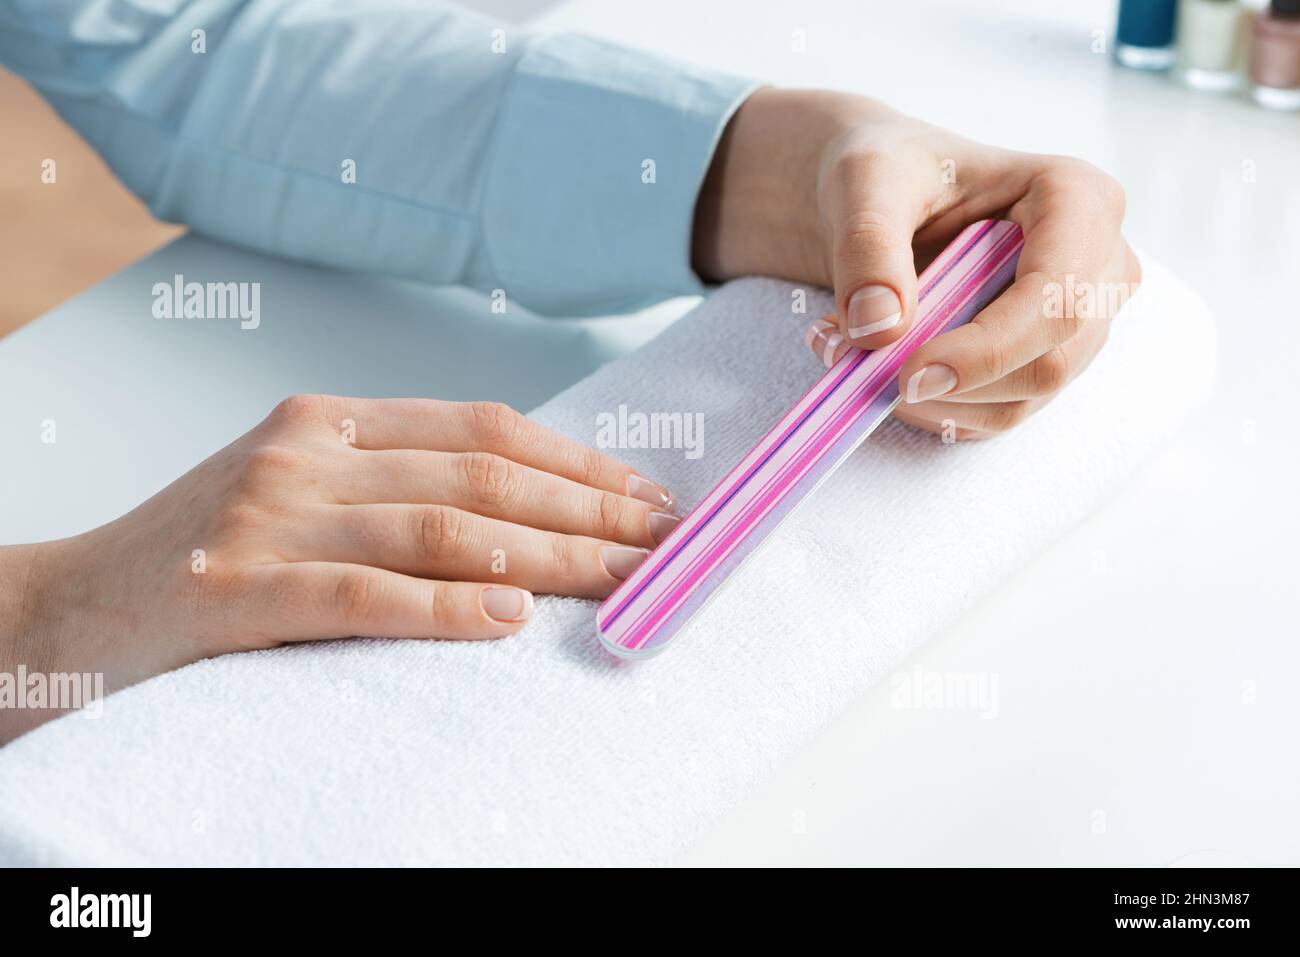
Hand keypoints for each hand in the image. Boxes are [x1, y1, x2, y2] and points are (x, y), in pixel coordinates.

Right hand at [0, 396, 677, 738]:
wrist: (73, 603)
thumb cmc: (205, 552)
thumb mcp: (302, 492)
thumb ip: (395, 489)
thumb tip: (530, 516)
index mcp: (332, 421)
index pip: (483, 428)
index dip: (577, 460)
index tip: (645, 495)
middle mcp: (308, 453)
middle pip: (481, 476)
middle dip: (587, 510)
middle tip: (663, 541)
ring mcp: (270, 516)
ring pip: (443, 528)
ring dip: (549, 556)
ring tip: (622, 579)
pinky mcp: (237, 589)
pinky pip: (363, 593)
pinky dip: (445, 606)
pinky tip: (511, 618)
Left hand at [693, 89, 1139, 438]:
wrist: (887, 195)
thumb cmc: (890, 171)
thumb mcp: (864, 183)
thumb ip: (866, 247)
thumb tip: (878, 328)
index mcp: (1077, 198)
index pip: (1056, 299)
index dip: (986, 350)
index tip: (907, 375)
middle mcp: (1099, 262)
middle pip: (1048, 362)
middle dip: (952, 383)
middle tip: (857, 370)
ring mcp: (1081, 320)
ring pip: (1021, 398)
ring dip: (931, 399)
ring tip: (850, 355)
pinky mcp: (1043, 359)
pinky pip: (996, 413)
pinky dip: (932, 407)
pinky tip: (879, 370)